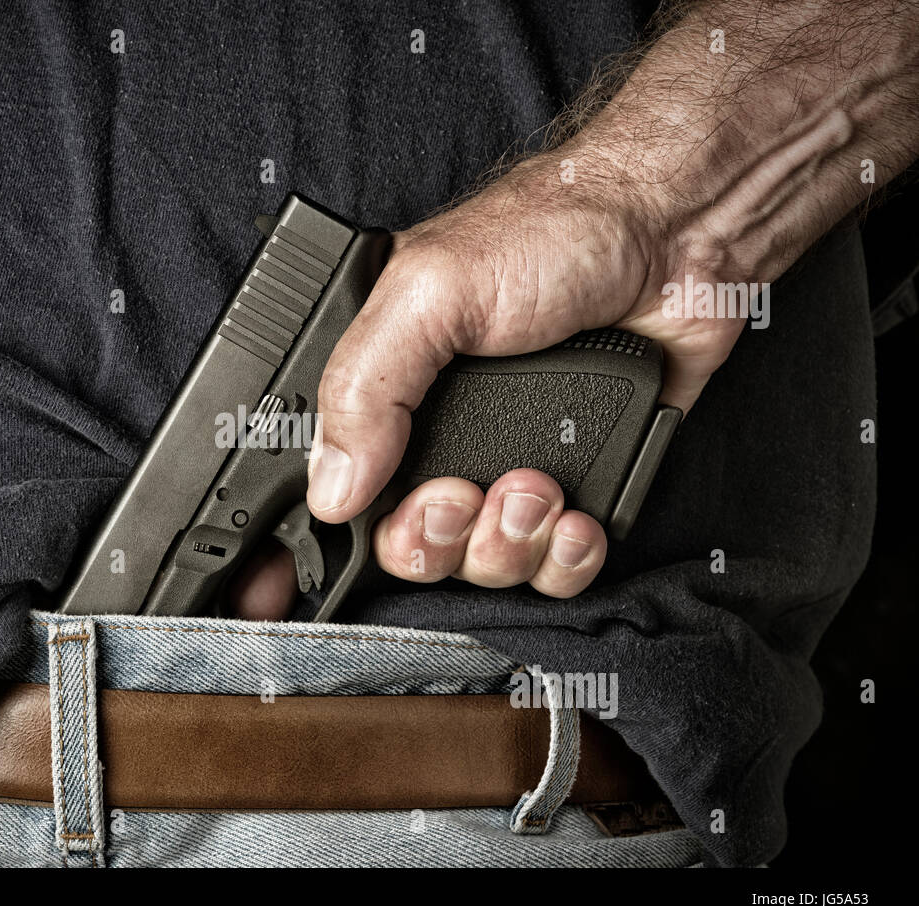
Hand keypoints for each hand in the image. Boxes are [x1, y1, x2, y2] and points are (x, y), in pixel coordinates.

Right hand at [227, 0, 918, 619]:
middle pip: (410, 547)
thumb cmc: (552, 234)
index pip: (337, 491)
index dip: (342, 538)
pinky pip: (552, 570)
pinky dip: (564, 559)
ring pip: (482, 566)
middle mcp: (440, 437)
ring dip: (509, 544)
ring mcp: (507, 465)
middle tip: (468, 495)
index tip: (368, 539)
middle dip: (441, 539)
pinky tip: (575, 515)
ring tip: (537, 487)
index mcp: (386, 393)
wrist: (676, 235)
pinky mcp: (575, 486)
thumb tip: (331, 486)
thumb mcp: (429, 292)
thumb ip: (367, 387)